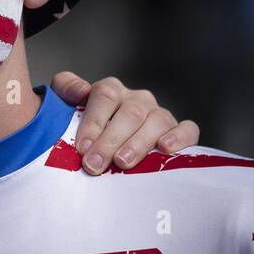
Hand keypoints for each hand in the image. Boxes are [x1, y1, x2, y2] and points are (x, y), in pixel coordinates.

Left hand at [49, 72, 199, 174]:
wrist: (101, 146)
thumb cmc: (81, 128)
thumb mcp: (65, 105)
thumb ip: (66, 89)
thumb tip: (80, 91)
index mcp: (110, 90)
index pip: (104, 96)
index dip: (93, 121)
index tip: (81, 147)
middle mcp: (137, 99)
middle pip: (129, 113)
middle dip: (110, 140)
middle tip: (94, 164)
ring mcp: (159, 114)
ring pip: (156, 121)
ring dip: (138, 143)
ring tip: (122, 162)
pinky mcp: (178, 130)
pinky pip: (188, 129)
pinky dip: (180, 137)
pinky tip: (166, 148)